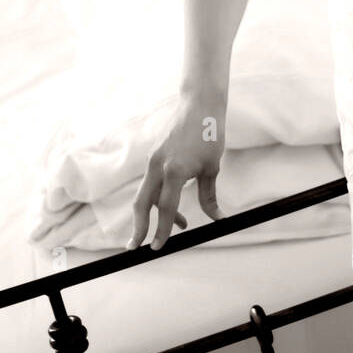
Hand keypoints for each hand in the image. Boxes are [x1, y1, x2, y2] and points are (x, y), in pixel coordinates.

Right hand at [128, 94, 225, 251]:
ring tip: (180, 225)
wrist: (199, 105)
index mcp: (175, 171)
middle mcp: (158, 166)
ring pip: (147, 194)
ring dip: (156, 212)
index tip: (157, 247)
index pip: (166, 208)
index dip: (162, 230)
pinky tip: (175, 204)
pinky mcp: (154, 156)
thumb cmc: (209, 135)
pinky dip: (159, 197)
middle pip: (142, 203)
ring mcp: (153, 160)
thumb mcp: (212, 168)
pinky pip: (152, 182)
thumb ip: (209, 196)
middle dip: (138, 226)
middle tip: (136, 246)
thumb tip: (216, 219)